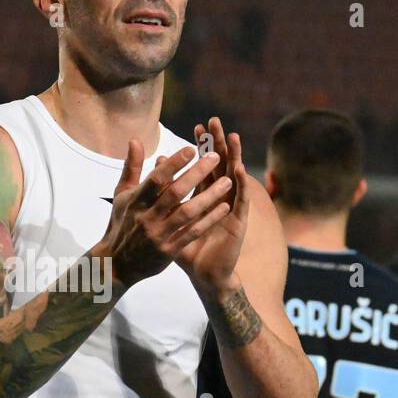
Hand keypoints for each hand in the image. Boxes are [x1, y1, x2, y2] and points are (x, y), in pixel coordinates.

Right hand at [97, 136, 233, 289]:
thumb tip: (135, 140)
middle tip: (215, 157)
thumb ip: (131, 167)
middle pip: (175, 193)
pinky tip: (225, 207)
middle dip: (196, 173)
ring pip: (187, 213)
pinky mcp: (169, 251)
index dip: (174, 163)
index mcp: (135, 201)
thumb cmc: (122, 223)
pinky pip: (193, 233)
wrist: (116, 264)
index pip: (156, 179)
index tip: (192, 148)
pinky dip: (209, 220)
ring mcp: (158, 235)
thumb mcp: (122, 195)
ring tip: (227, 181)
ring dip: (209, 196)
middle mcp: (146, 217)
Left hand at [179, 117, 248, 298]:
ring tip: (232, 137)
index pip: (203, 165)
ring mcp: (230, 208)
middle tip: (214, 122)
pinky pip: (241, 200)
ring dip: (234, 157)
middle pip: (219, 165)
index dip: (201, 148)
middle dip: (217, 144)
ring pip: (233, 177)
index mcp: (202, 196)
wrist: (203, 274)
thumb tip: (155, 166)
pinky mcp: (238, 222)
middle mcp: (218, 198)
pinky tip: (239, 169)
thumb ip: (161, 193)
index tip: (196, 128)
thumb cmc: (186, 248)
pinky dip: (241, 184)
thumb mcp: (169, 219)